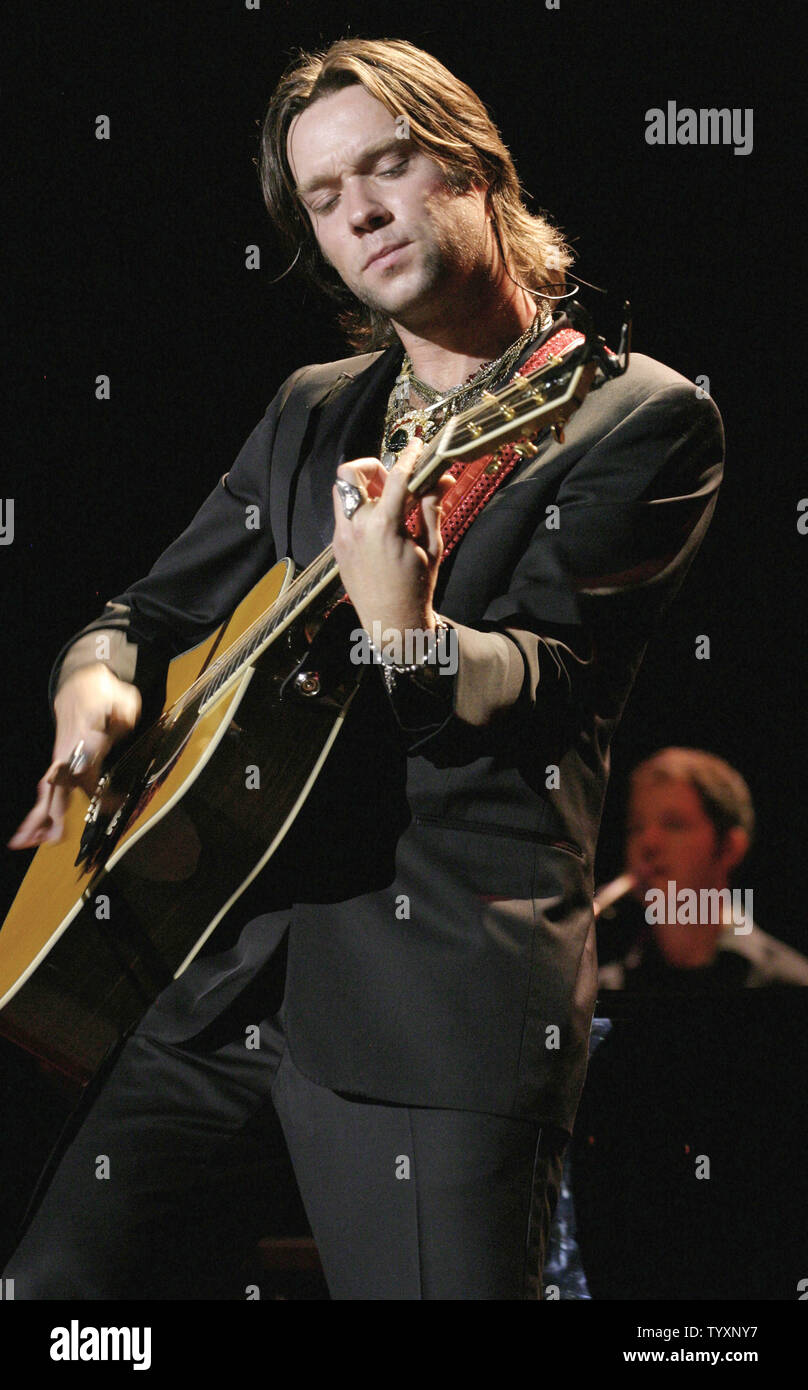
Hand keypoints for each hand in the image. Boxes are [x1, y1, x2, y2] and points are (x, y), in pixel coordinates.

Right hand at [9, 664, 141, 848]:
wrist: (79, 689)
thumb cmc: (102, 695)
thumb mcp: (121, 696)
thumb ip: (124, 710)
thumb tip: (123, 721)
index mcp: (85, 738)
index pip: (85, 764)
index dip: (91, 782)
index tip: (110, 802)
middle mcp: (69, 753)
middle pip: (58, 784)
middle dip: (55, 811)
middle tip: (53, 838)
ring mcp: (62, 761)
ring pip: (48, 793)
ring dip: (37, 819)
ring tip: (23, 842)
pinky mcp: (61, 767)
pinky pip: (49, 794)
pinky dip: (39, 815)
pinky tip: (30, 835)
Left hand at [331, 438, 453, 640]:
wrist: (392, 624)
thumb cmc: (417, 588)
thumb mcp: (431, 547)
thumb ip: (432, 508)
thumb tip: (442, 478)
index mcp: (384, 527)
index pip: (396, 477)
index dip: (410, 456)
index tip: (417, 445)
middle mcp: (356, 527)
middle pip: (350, 473)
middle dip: (373, 468)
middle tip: (393, 482)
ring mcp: (342, 537)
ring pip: (342, 491)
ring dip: (364, 487)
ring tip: (388, 504)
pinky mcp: (338, 546)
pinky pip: (343, 514)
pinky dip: (361, 508)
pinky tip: (381, 525)